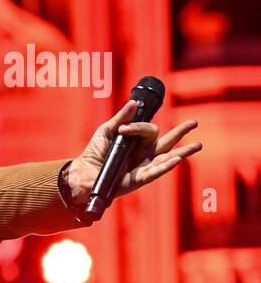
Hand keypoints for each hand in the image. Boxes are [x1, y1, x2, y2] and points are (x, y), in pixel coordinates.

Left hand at [64, 99, 202, 206]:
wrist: (84, 172)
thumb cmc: (95, 152)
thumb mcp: (107, 131)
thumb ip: (121, 119)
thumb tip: (134, 102)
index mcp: (138, 142)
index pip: (149, 130)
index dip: (139, 127)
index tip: (123, 130)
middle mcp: (144, 153)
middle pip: (167, 141)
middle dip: (181, 132)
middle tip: (194, 122)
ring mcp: (144, 166)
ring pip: (167, 158)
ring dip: (183, 151)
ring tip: (198, 145)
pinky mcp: (139, 179)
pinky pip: (155, 172)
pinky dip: (166, 166)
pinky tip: (177, 159)